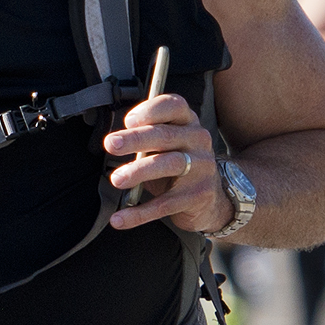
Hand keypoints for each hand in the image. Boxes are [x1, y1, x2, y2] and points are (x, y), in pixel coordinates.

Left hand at [104, 88, 231, 233]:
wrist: (212, 199)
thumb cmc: (179, 166)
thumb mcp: (166, 145)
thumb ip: (146, 137)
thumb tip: (115, 142)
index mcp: (187, 122)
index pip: (173, 105)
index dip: (150, 111)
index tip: (128, 121)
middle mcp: (198, 140)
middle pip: (165, 135)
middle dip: (135, 139)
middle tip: (111, 144)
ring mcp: (201, 168)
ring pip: (168, 165)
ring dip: (139, 171)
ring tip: (117, 179)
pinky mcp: (198, 196)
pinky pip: (165, 204)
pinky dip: (140, 213)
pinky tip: (120, 218)